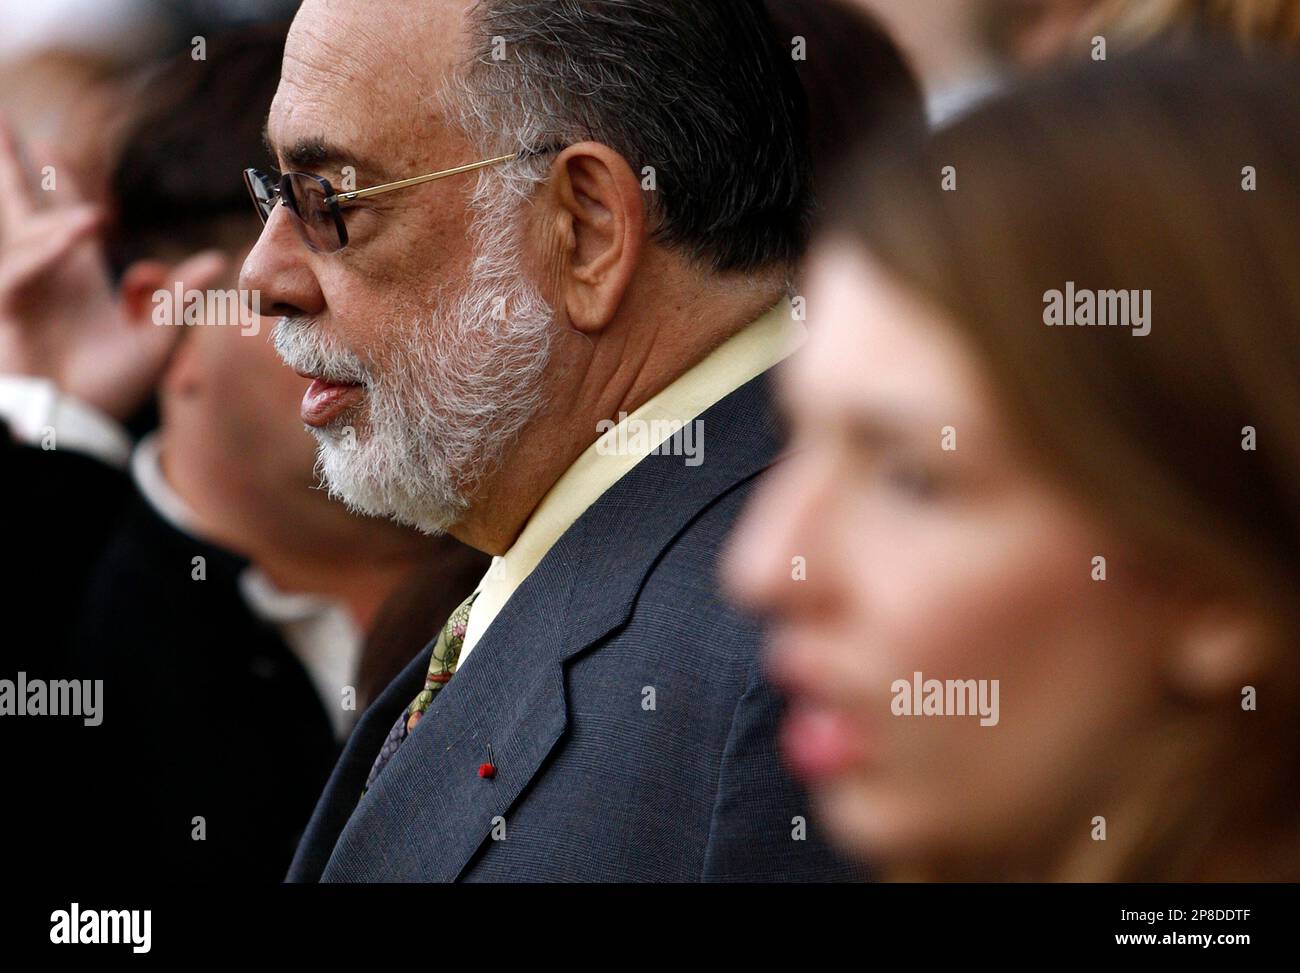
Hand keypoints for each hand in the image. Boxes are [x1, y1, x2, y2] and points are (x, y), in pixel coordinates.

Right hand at [0, 119, 179, 421]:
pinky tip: (81, 231)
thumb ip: (180, 296)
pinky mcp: (9, 307)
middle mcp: (48, 276)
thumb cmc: (112, 388)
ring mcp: (26, 289)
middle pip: (26, 211)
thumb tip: (214, 259)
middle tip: (9, 123)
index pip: (70, 222)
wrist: (79, 423)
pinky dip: (50, 250)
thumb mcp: (158, 338)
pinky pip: (22, 268)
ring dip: (58, 217)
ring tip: (89, 206)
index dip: (69, 193)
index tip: (64, 162)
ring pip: (29, 232)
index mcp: (79, 279)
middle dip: (15, 170)